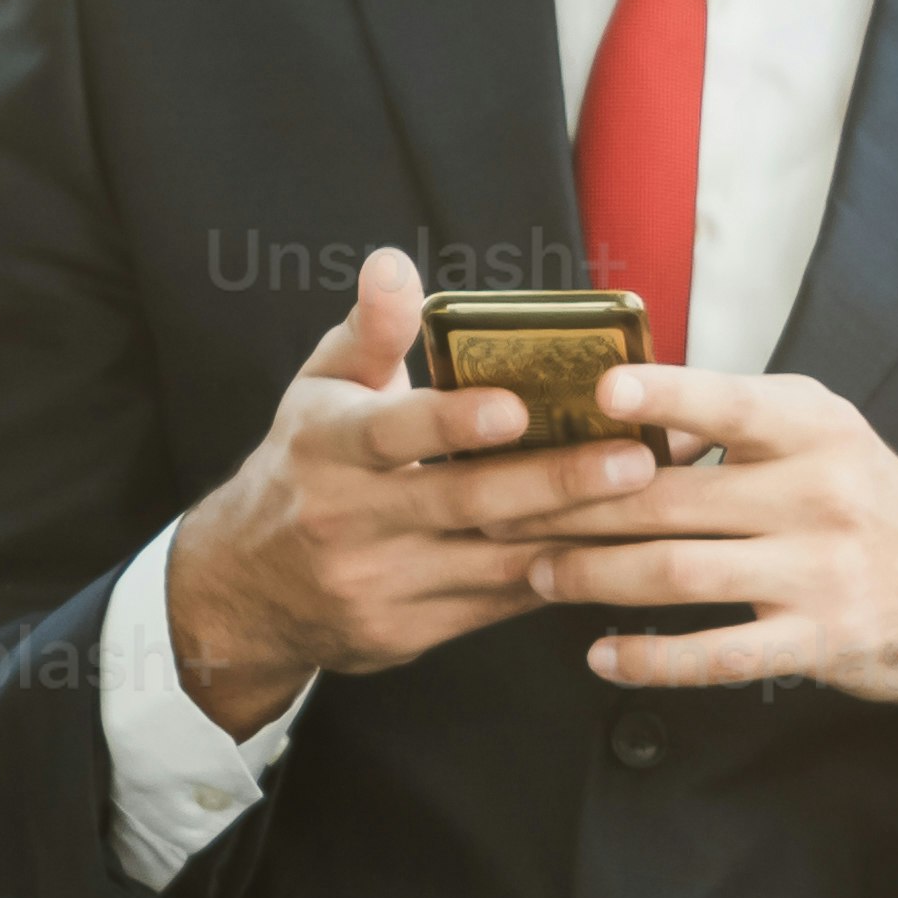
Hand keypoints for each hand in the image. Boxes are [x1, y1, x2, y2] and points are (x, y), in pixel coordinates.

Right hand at [151, 254, 678, 727]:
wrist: (244, 592)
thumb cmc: (302, 469)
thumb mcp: (320, 391)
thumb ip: (369, 332)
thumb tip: (392, 264)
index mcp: (329, 448)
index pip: (392, 431)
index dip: (453, 420)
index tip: (516, 406)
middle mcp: (351, 519)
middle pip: (466, 502)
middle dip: (557, 483)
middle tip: (635, 461)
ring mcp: (382, 584)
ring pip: (496, 563)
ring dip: (580, 537)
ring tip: (653, 506)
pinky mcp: (409, 633)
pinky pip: (499, 606)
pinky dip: (563, 578)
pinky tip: (621, 554)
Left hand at [528, 357, 897, 721]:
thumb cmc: (871, 506)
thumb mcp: (823, 438)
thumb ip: (737, 422)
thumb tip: (624, 412)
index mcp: (813, 428)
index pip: (727, 405)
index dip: (661, 397)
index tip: (598, 395)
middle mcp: (819, 492)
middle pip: (672, 499)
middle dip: (577, 510)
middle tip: (508, 514)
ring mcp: (819, 570)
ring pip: (677, 573)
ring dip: (595, 578)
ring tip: (540, 576)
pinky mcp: (817, 639)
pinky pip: (715, 653)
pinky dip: (649, 658)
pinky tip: (601, 657)